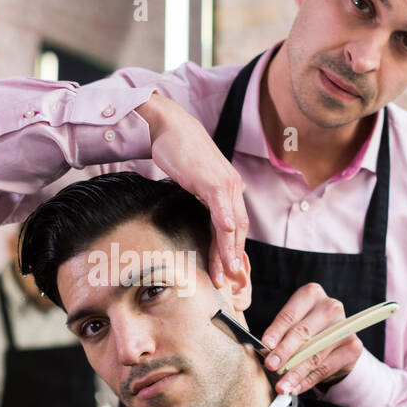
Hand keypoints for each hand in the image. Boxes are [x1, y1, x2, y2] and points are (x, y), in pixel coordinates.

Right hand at [137, 91, 247, 288]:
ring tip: (225, 273)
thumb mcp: (194, 180)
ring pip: (230, 225)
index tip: (230, 271)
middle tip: (230, 281)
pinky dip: (223, 223)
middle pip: (236, 231)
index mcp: (229, 190)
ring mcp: (224, 184)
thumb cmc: (178, 151)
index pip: (234, 227)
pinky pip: (219, 207)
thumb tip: (201, 214)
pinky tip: (224, 238)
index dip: (233, 250)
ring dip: (228, 250)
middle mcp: (232, 188)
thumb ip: (202, 197)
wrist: (170, 124)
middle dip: (232, 258)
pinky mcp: (211, 180)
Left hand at [259, 283, 363, 395]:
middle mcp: (330, 307)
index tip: (265, 345)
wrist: (335, 342)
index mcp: (311, 295)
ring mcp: (344, 327)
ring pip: (314, 354)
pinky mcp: (353, 347)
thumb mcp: (291, 326)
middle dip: (285, 352)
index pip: (290, 315)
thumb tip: (265, 353)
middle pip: (303, 332)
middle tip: (271, 366)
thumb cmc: (306, 331)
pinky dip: (308, 380)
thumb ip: (280, 336)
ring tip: (282, 386)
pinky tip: (296, 387)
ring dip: (295, 373)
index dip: (276, 331)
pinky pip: (325, 368)